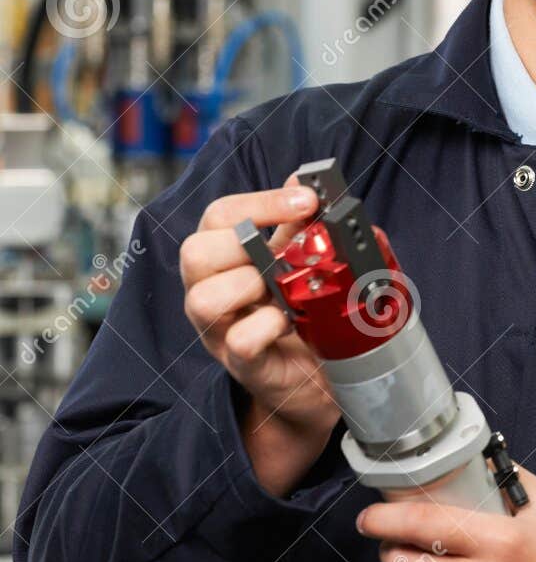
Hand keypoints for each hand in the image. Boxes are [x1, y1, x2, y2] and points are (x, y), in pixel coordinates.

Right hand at [180, 173, 340, 495]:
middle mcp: (210, 292)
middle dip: (244, 243)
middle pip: (195, 252)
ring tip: (284, 291)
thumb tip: (306, 180)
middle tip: (286, 253)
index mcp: (223, 259)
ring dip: (250, 286)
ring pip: (204, 299)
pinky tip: (290, 322)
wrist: (315, 380)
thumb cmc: (300, 317)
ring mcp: (220, 332)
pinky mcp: (243, 365)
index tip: (307, 200)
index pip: (218, 216)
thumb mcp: (297, 264)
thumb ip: (297, 226)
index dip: (261, 202)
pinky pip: (240, 341)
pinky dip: (268, 326)